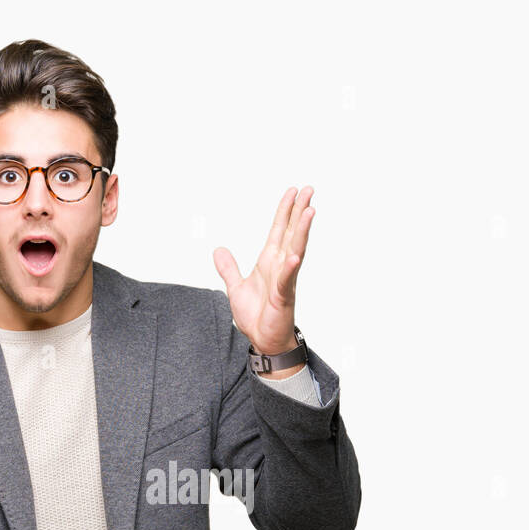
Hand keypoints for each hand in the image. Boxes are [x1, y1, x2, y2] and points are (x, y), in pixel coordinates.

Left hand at [213, 185, 314, 355]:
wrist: (262, 340)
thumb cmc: (255, 316)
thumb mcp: (236, 288)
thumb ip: (228, 268)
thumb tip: (218, 250)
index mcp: (269, 262)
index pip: (279, 230)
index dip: (285, 210)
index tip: (293, 191)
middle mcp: (280, 266)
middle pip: (291, 233)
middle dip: (300, 211)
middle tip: (309, 189)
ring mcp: (284, 280)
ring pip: (295, 250)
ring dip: (302, 232)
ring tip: (310, 211)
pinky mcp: (282, 297)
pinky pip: (286, 280)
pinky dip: (290, 268)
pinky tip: (295, 256)